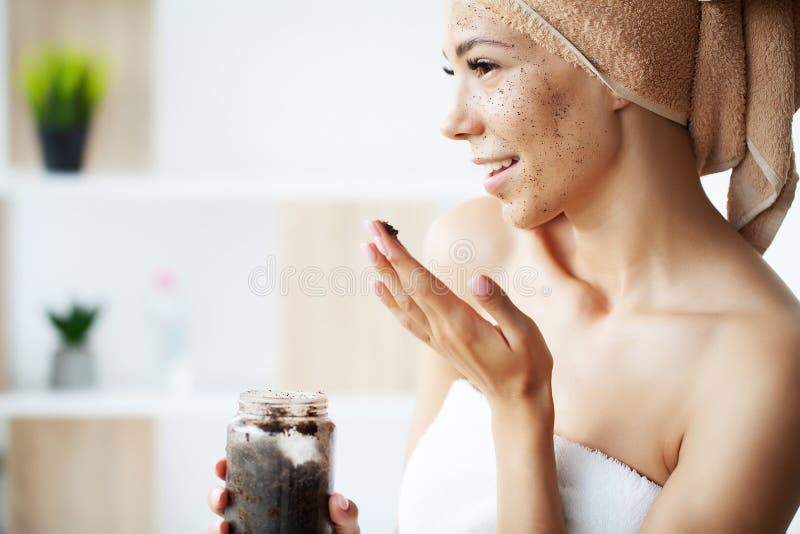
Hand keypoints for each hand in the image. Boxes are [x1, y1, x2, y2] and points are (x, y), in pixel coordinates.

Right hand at [206, 458, 360, 533]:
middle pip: (227, 501)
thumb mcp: (344, 527)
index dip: (231, 466)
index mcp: (278, 498)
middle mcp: (259, 516)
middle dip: (216, 493)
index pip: (249, 477)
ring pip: (220, 526)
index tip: (223, 461)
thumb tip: (336, 500)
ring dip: (213, 522)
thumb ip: (346, 515)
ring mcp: (251, 533)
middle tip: (222, 493)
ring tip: (222, 524)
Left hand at [362, 219, 553, 408]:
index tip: (382, 236)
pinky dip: (390, 299)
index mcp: (460, 324)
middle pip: (407, 287)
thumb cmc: (527, 367)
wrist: (517, 404)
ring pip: (403, 301)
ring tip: (367, 248)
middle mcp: (441, 330)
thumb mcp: (525, 334)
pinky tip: (379, 285)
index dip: (402, 258)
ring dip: (384, 272)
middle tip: (368, 226)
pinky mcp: (439, 343)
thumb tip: (476, 278)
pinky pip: (407, 318)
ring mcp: (437, 338)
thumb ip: (500, 305)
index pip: (424, 284)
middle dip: (386, 255)